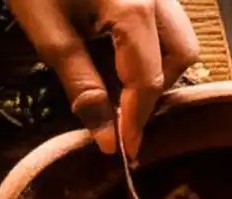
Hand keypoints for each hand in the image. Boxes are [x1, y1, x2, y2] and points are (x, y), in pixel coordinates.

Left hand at [12, 0, 198, 157]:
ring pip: (179, 35)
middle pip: (180, 56)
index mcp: (134, 11)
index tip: (124, 150)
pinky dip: (150, 43)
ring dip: (158, 66)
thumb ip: (83, 87)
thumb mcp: (50, 35)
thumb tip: (106, 138)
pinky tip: (118, 52)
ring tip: (120, 83)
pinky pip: (164, 18)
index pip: (148, 81)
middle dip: (154, 90)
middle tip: (121, 113)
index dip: (136, 120)